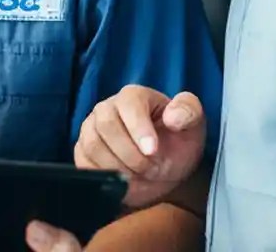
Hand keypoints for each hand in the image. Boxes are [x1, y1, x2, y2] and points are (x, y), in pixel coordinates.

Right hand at [74, 85, 205, 207]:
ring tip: (139, 174)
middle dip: (131, 154)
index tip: (153, 151)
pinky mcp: (82, 150)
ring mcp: (90, 129)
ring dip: (119, 167)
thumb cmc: (177, 142)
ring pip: (93, 145)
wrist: (161, 169)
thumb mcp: (193, 126)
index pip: (129, 105)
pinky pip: (84, 162)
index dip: (139, 129)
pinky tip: (123, 178)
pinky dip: (104, 176)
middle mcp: (106, 108)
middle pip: (106, 126)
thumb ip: (189, 112)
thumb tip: (173, 117)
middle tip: (151, 168)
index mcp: (134, 96)